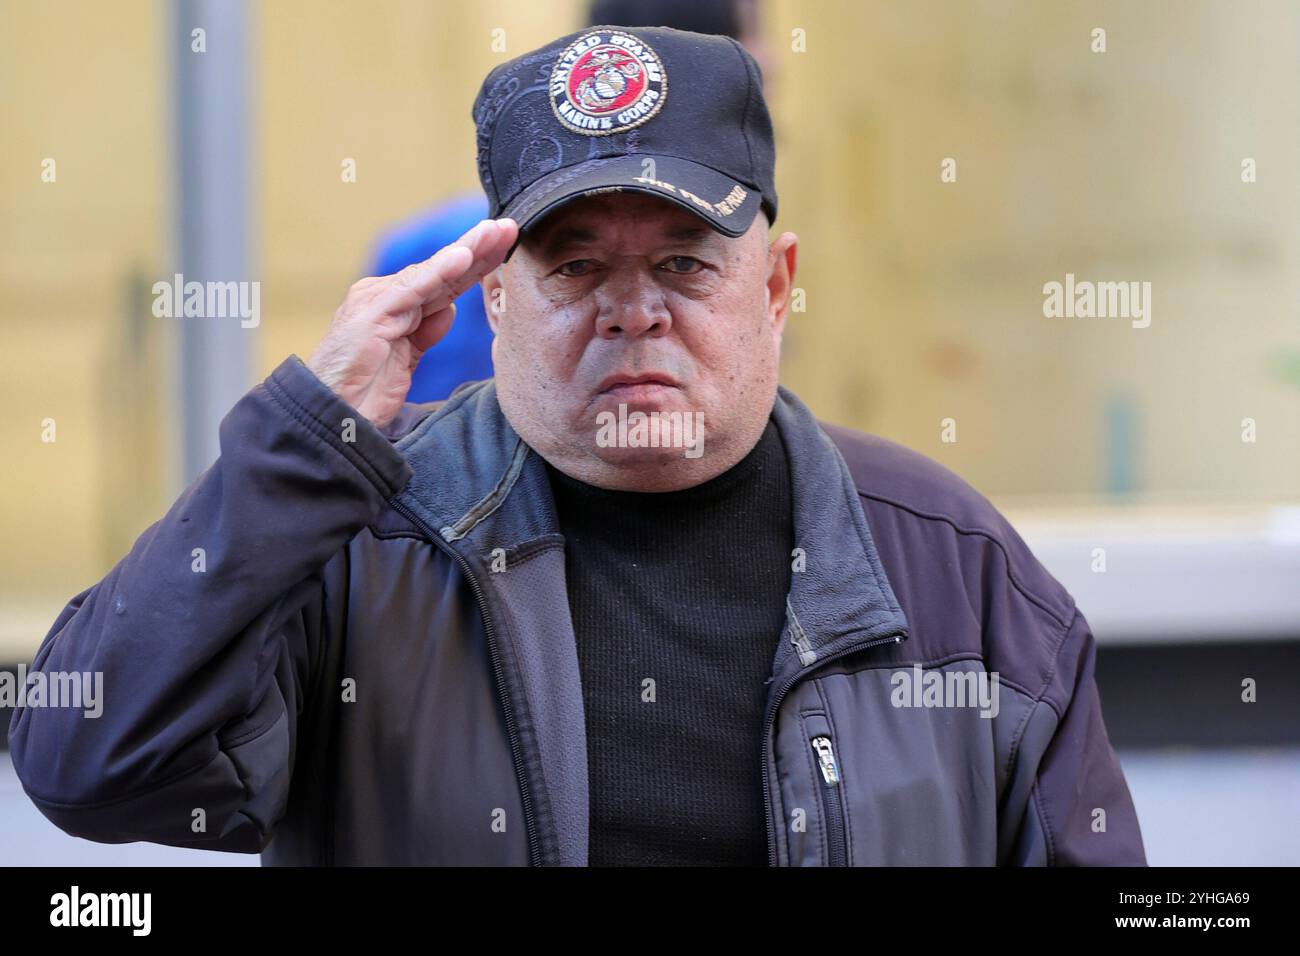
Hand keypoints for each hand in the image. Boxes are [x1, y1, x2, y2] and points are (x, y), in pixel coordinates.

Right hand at [306, 217, 517, 427]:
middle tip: (511, 227)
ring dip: (466, 251)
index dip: (477, 264)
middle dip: (479, 248)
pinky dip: (438, 272)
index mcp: (396, 307)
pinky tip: (463, 257)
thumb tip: (450, 309)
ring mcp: (378, 301)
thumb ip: (425, 332)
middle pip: (442, 271)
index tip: (507, 247)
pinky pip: (412, 289)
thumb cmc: (362, 392)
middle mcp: (386, 296)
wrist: (328, 415)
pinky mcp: (372, 312)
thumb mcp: (405, 360)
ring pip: (432, 273)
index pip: (445, 281)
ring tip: (494, 233)